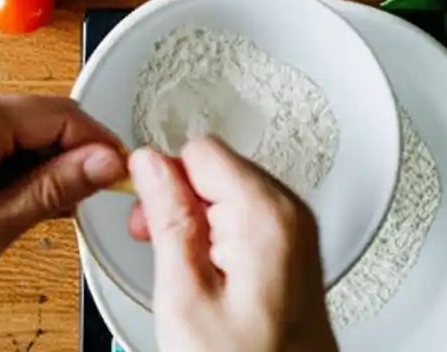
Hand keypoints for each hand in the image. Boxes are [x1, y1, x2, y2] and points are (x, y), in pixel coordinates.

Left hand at [0, 81, 126, 308]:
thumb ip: (50, 191)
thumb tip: (100, 164)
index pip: (59, 116)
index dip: (97, 147)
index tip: (117, 177)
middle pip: (32, 118)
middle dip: (60, 161)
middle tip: (70, 210)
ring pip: (6, 127)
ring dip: (24, 167)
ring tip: (10, 218)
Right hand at [128, 137, 336, 351]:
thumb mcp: (185, 295)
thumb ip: (168, 219)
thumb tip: (150, 164)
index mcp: (266, 215)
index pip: (199, 151)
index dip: (163, 181)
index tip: (149, 218)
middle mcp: (291, 215)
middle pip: (215, 169)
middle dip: (178, 202)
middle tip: (162, 250)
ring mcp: (297, 235)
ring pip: (226, 194)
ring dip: (195, 224)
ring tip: (185, 273)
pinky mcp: (294, 254)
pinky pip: (244, 221)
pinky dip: (217, 241)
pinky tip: (208, 279)